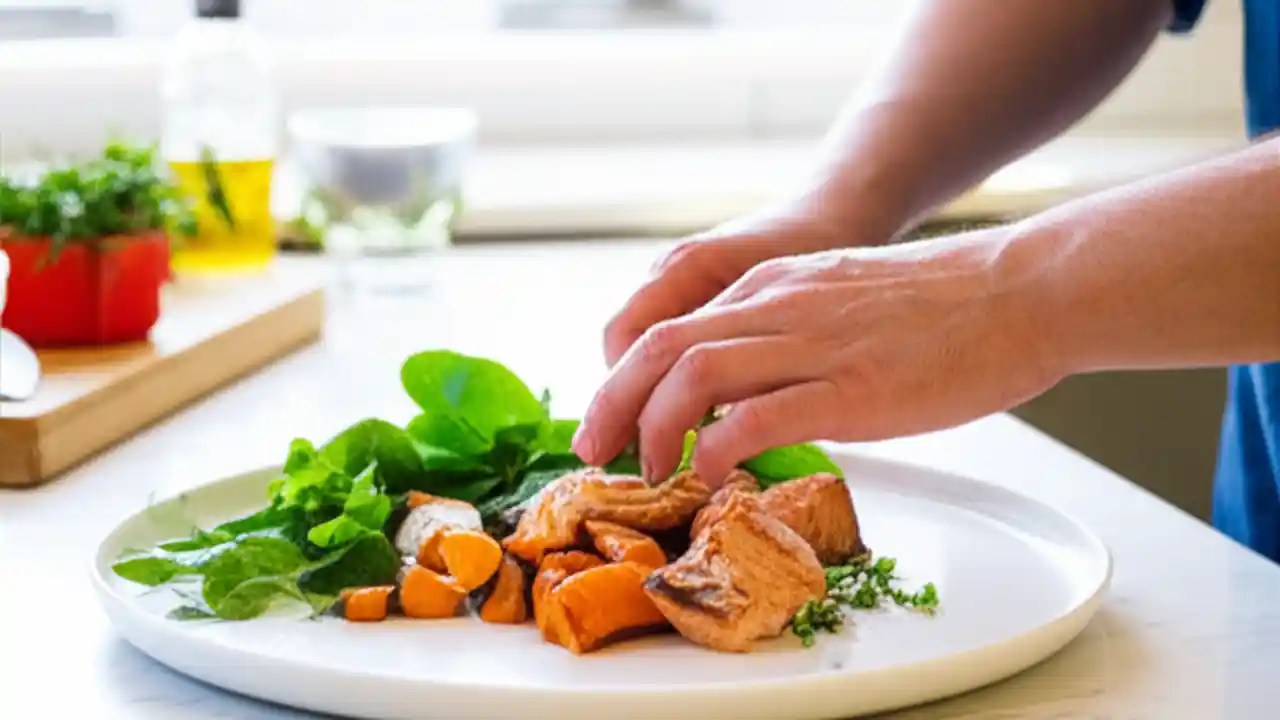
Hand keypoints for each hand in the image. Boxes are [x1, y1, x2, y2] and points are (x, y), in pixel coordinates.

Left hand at [573, 226, 1060, 483]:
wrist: (1022, 290)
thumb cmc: (945, 307)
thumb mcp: (841, 300)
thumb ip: (789, 332)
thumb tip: (755, 389)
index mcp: (773, 286)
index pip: (671, 327)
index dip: (627, 380)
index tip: (613, 422)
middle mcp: (777, 305)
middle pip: (660, 348)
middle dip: (613, 403)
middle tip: (594, 453)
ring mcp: (811, 343)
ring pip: (692, 374)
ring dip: (654, 428)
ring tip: (648, 472)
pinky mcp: (849, 386)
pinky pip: (755, 415)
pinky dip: (718, 448)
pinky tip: (717, 475)